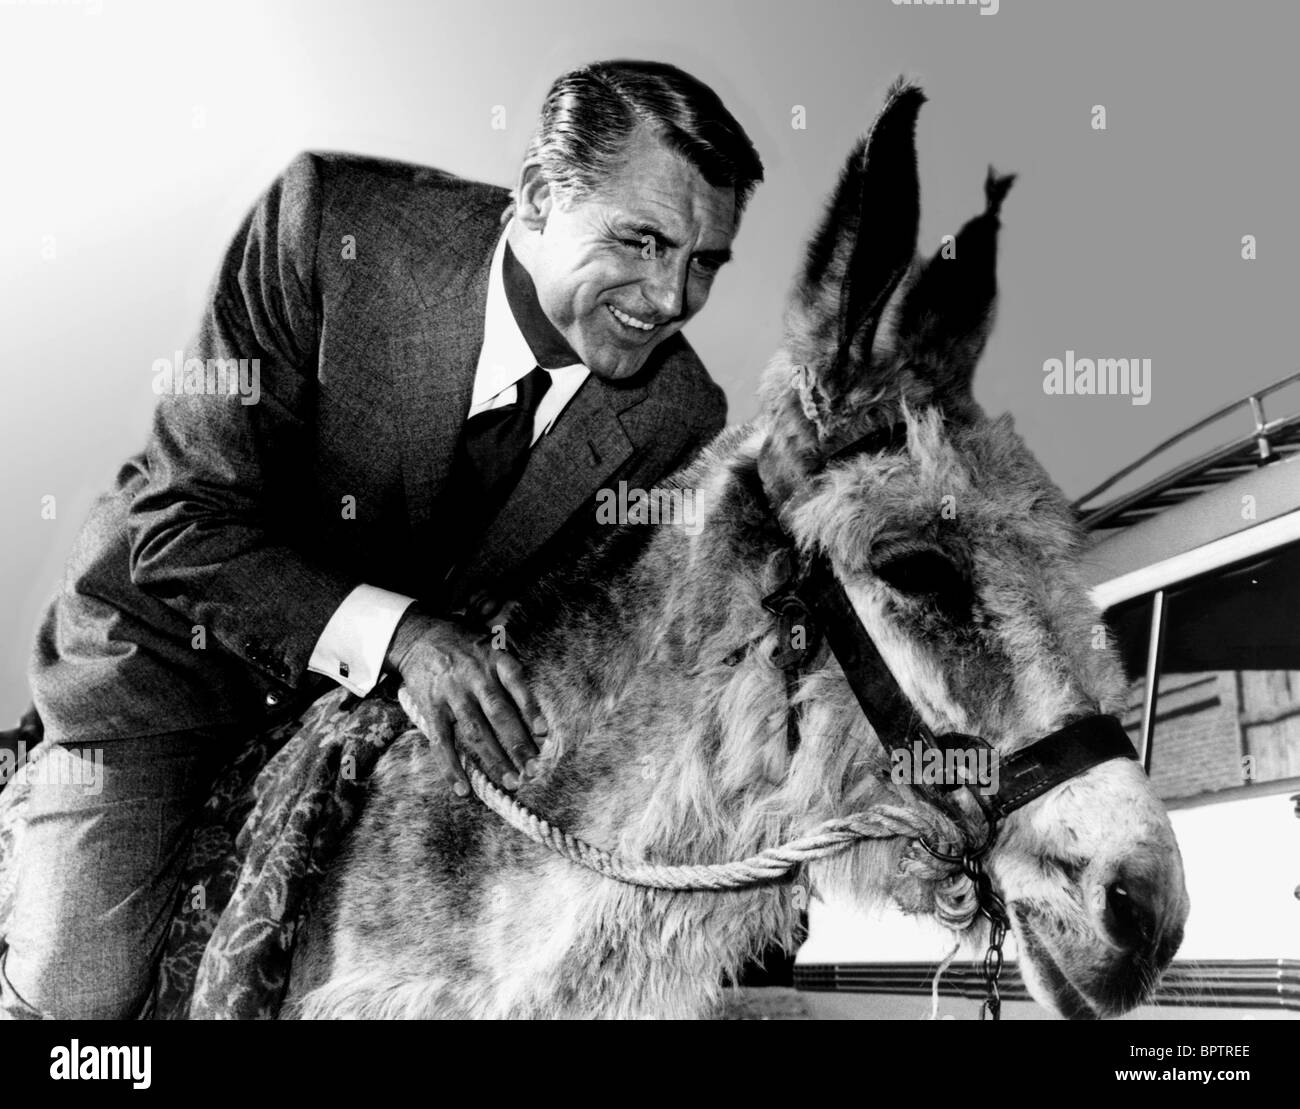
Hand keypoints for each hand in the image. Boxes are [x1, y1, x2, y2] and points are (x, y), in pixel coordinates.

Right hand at [385, 606, 546, 795]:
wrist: (419, 635)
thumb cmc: (466, 645)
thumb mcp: (492, 645)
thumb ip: (511, 671)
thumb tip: (538, 710)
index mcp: (494, 660)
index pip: (516, 684)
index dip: (531, 708)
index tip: (544, 733)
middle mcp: (474, 677)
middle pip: (499, 715)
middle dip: (518, 745)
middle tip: (533, 770)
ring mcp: (452, 694)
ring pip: (475, 733)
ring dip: (494, 760)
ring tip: (511, 781)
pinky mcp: (431, 709)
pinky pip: (442, 743)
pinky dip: (451, 768)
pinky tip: (463, 789)